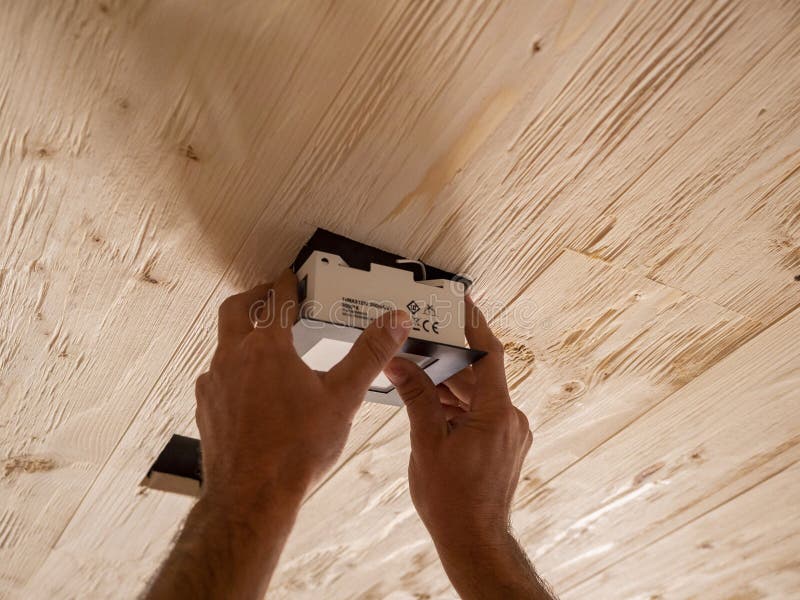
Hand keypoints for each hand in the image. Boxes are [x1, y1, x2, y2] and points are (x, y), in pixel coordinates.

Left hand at [195, 269, 411, 519]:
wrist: (253, 497)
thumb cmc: (296, 450)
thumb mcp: (343, 397)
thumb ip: (370, 355)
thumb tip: (393, 322)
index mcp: (268, 348)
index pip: (277, 300)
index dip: (286, 284)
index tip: (290, 277)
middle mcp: (234, 358)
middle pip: (236, 310)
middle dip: (254, 296)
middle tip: (269, 294)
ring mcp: (215, 383)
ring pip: (223, 343)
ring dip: (242, 333)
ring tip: (264, 342)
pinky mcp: (207, 407)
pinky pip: (217, 374)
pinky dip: (233, 367)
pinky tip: (250, 387)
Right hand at [384, 296, 531, 548]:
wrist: (474, 540)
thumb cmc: (453, 500)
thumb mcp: (427, 442)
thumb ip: (417, 397)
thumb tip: (401, 365)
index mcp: (497, 414)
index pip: (490, 354)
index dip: (475, 324)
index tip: (464, 302)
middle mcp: (511, 419)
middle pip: (480, 375)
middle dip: (448, 360)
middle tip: (420, 342)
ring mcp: (510, 433)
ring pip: (479, 395)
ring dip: (450, 385)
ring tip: (417, 374)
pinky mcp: (505, 444)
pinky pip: (481, 412)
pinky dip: (458, 405)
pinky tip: (432, 403)